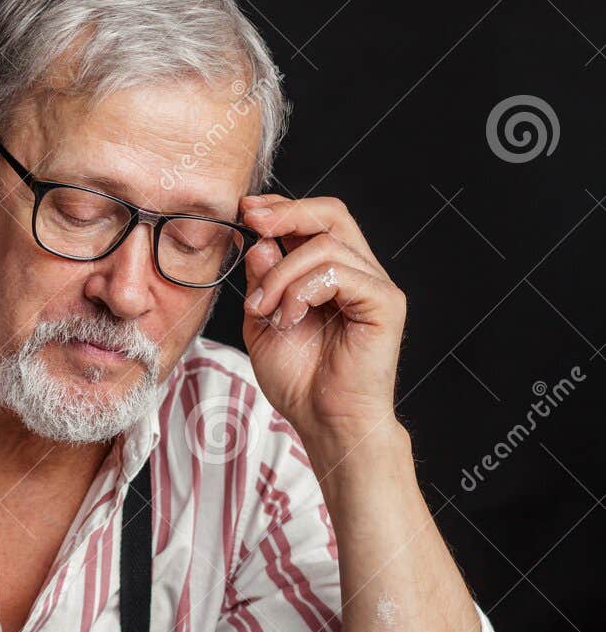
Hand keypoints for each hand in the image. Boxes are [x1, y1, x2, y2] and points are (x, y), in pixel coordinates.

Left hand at [239, 194, 406, 450]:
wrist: (325, 422)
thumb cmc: (300, 381)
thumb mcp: (263, 322)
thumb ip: (262, 280)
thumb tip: (260, 240)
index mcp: (332, 274)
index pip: (315, 221)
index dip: (282, 208)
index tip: (246, 212)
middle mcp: (359, 273)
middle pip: (331, 214)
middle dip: (286, 213)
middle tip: (252, 221)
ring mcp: (375, 286)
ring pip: (325, 245)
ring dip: (281, 274)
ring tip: (264, 310)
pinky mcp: (385, 303)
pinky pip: (338, 273)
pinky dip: (302, 290)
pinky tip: (288, 318)